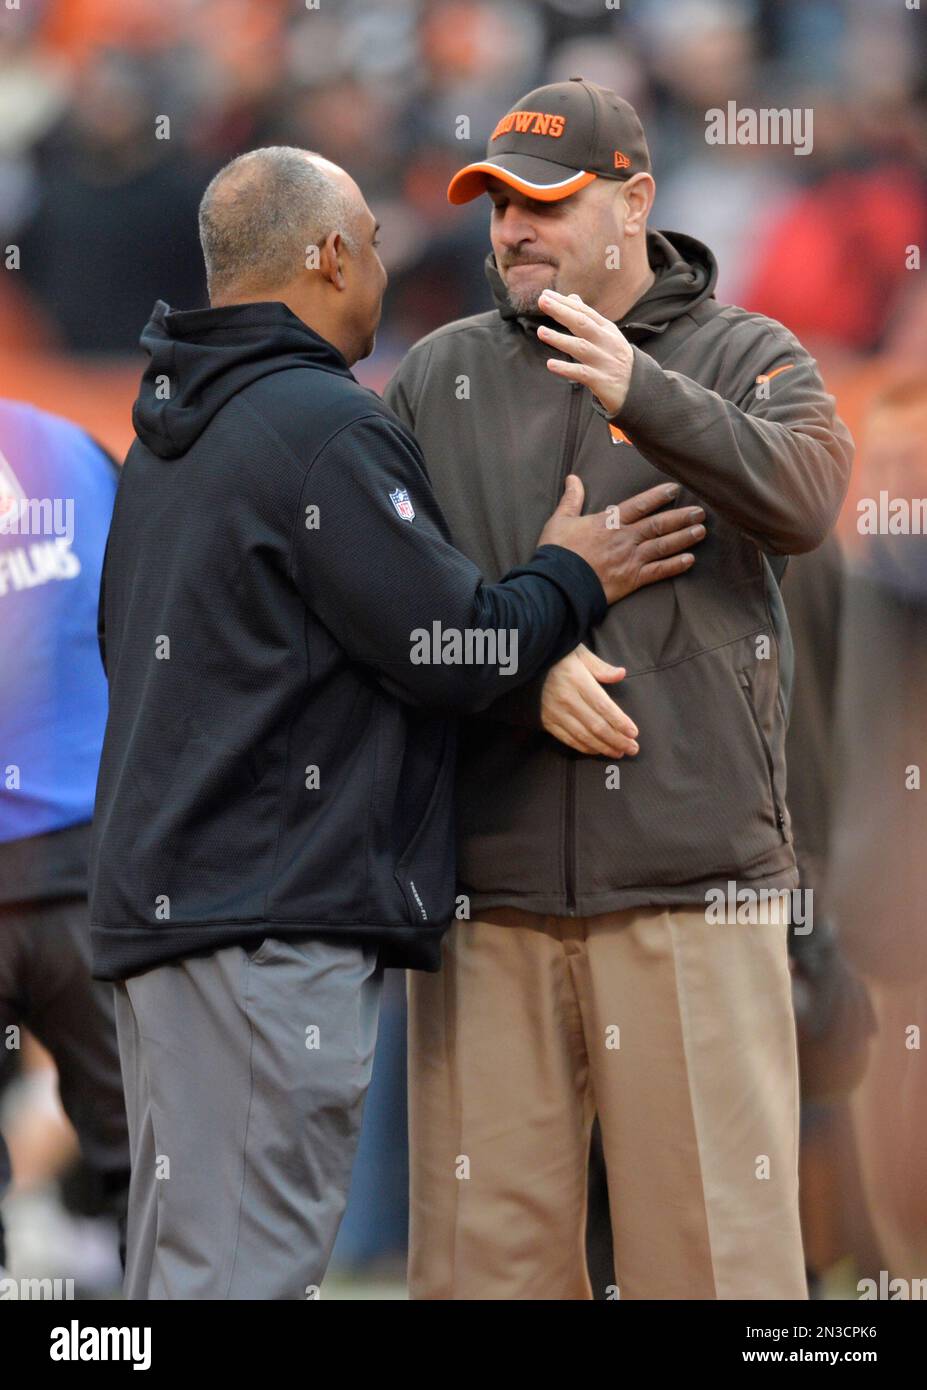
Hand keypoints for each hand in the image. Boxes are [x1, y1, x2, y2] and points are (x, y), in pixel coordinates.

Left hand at [536, 289, 633, 416]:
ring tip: (541, 332)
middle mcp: (607, 342)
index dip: (564, 302)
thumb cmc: (615, 359)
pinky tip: (550, 364)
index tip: (545, 295)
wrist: (638, 389)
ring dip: (560, 339)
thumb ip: (588, 318)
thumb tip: (572, 297)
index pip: (584, 311)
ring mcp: (604, 361)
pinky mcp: (601, 381)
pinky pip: (581, 373)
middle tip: (542, 301)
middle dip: (561, 311)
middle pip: (582, 323)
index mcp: (607, 329)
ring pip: (580, 347)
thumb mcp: (607, 335)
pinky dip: (566, 368)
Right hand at [537, 475, 706, 603]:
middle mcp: (625, 538)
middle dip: (681, 517)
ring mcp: (630, 559)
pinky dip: (675, 566)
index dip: (658, 496)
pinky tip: (690, 560)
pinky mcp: (631, 580)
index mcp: (609, 522)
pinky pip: (658, 571)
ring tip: (701, 531)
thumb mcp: (560, 520)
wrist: (557, 585)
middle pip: (658, 524)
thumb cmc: (557, 553)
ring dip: (684, 538)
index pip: (640, 505)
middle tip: (700, 511)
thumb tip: (573, 478)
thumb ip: (571, 499)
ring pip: (663, 545)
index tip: (675, 489)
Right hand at [541, 643, 638, 757]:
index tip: (634, 732)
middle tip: (633, 749)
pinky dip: (584, 748)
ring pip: (584, 736)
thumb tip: (621, 674)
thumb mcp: (577, 652)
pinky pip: (568, 739)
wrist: (522, 664)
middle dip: (617, 740)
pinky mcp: (546, 721)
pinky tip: (597, 751)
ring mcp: (555, 713)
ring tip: (619, 753)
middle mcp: (567, 699)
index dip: (620, 722)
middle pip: (596, 726)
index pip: (604, 706)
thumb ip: (600, 666)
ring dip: (604, 747)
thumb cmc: (555, 656)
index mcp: (577, 680)